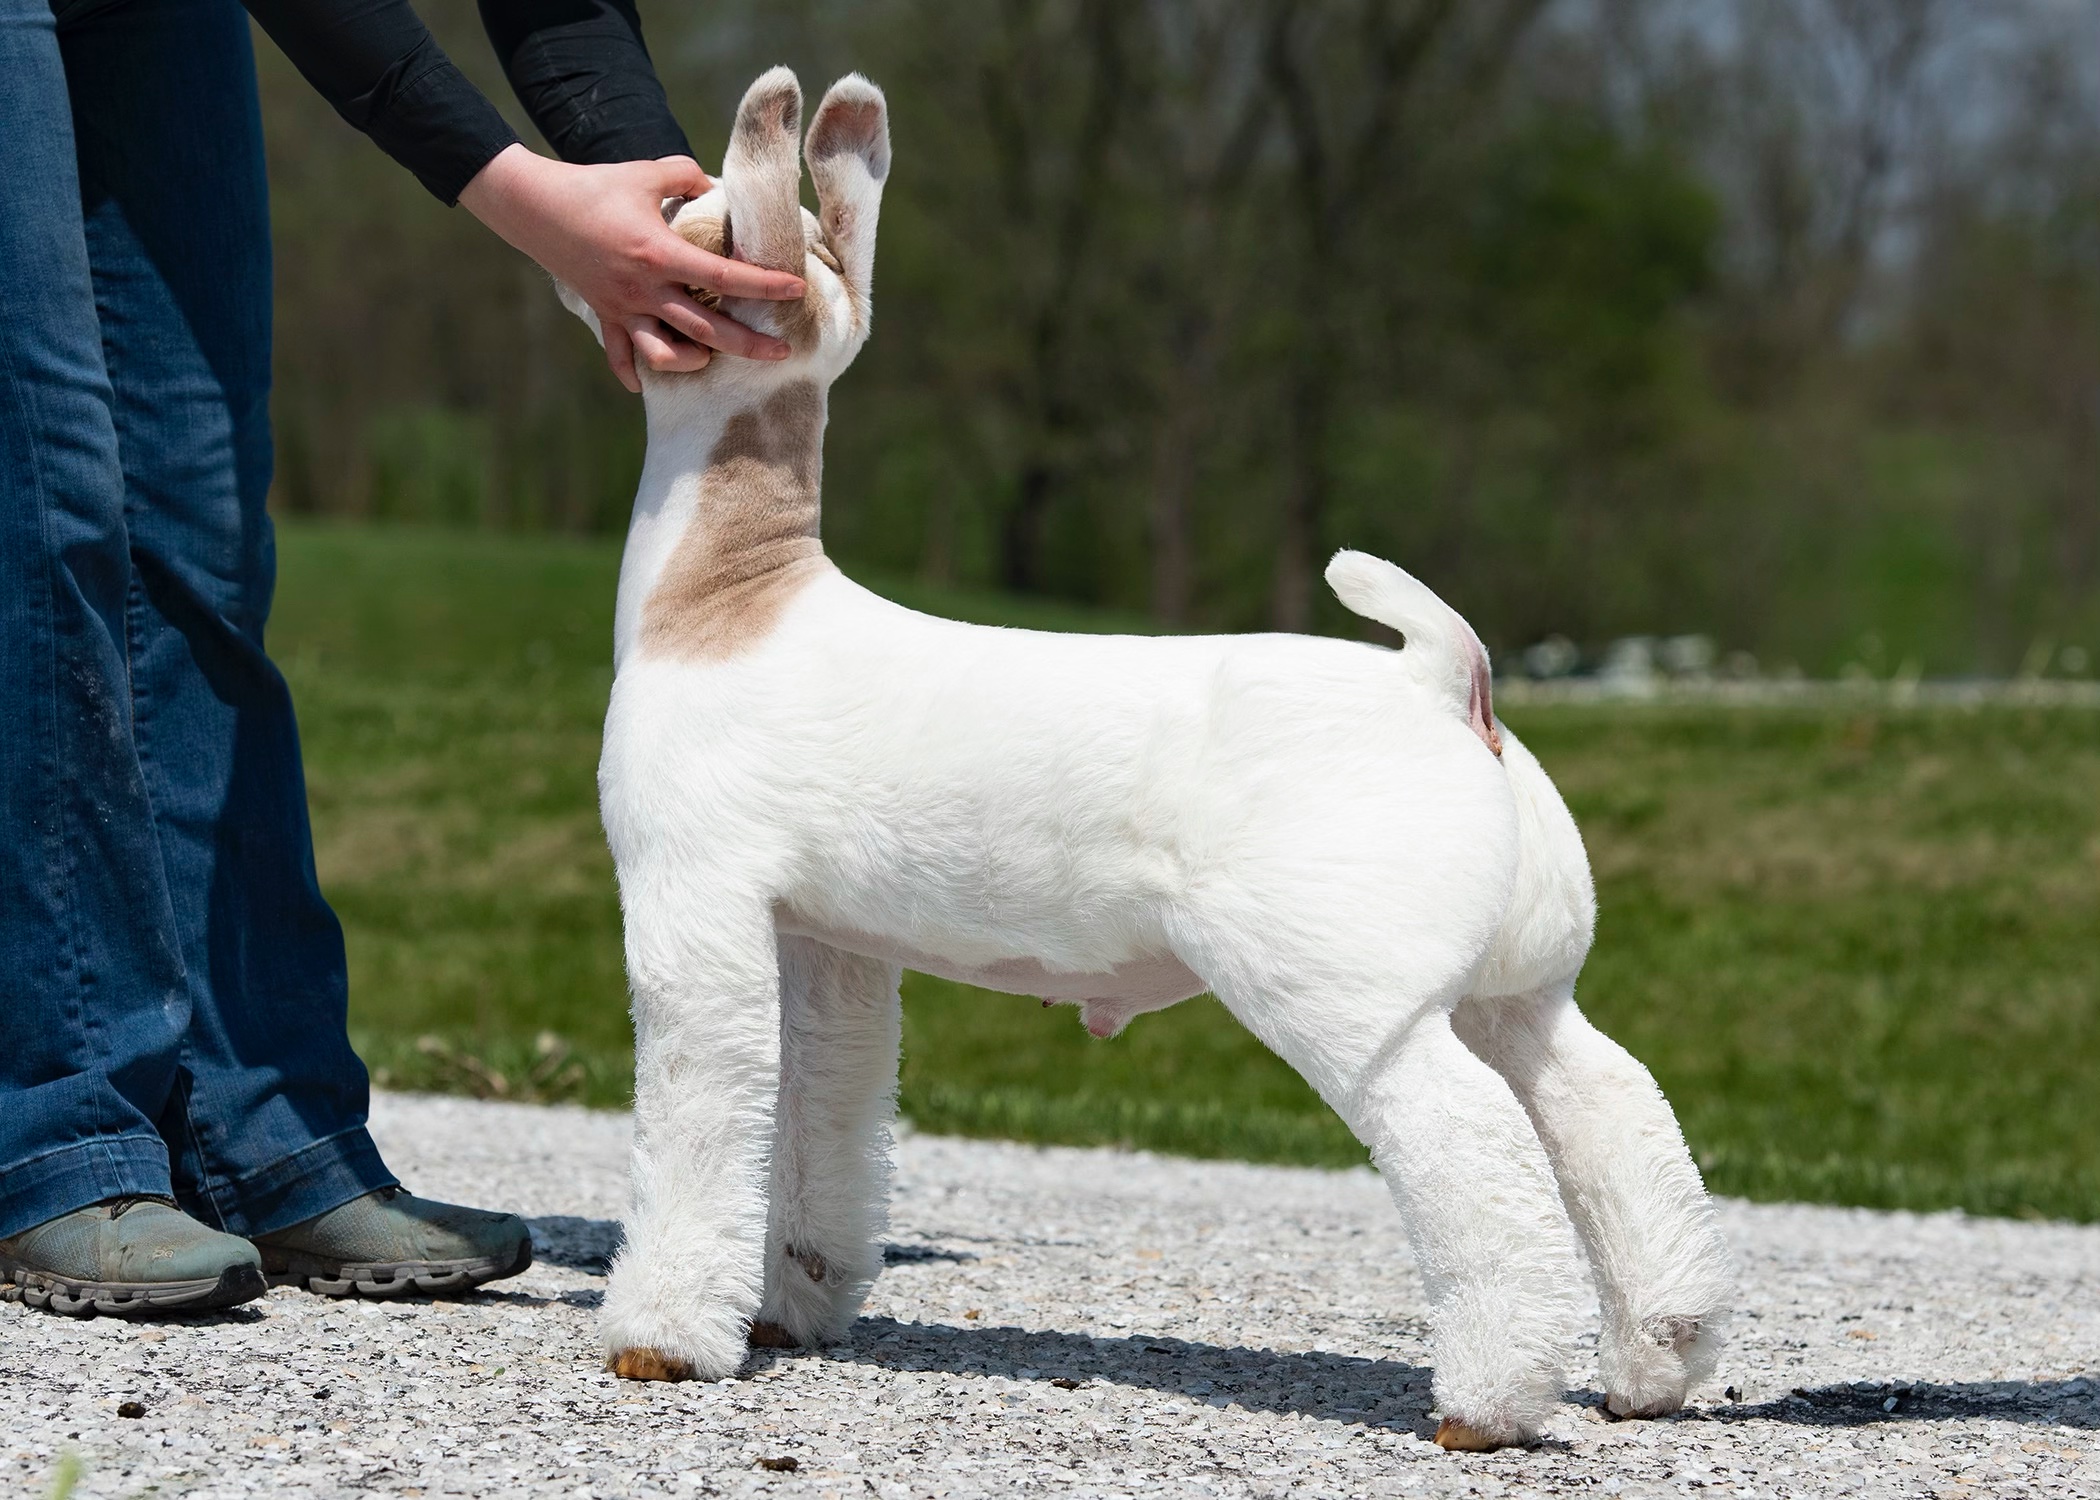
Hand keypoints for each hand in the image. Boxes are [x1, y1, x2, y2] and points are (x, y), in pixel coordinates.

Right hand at [459, 144, 806, 391]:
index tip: (795, 289)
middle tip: (782, 353)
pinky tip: (645, 384)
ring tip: (710, 358)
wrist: (533, 206)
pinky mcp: (603, 314)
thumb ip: (687, 176)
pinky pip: (620, 355)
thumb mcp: (647, 173)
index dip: (764, 284)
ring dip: (691, 362)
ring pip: (664, 354)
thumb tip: (715, 186)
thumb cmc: (594, 185)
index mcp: (660, 254)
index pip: (724, 276)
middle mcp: (645, 290)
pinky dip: (635, 372)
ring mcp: (622, 308)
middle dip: (748, 345)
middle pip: (706, 329)